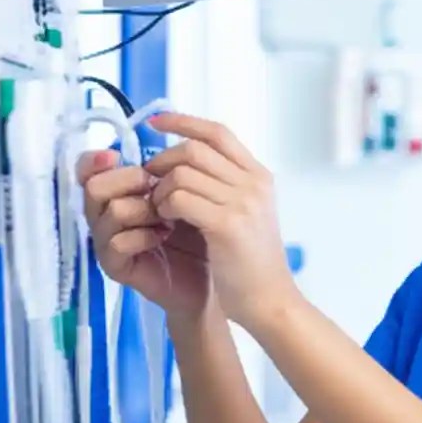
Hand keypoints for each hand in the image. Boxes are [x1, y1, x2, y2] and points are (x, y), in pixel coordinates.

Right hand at [77, 150, 214, 319]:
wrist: (213, 276)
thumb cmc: (200, 229)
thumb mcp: (187, 191)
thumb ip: (167, 167)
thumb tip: (158, 131)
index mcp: (117, 192)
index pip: (87, 170)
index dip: (94, 160)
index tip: (114, 155)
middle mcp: (105, 215)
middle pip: (93, 186)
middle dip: (128, 181)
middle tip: (156, 190)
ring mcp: (107, 242)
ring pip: (111, 211)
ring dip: (144, 210)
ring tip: (170, 220)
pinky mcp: (115, 267)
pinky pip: (117, 242)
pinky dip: (144, 236)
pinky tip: (164, 238)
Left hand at [144, 113, 300, 327]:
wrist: (270, 301)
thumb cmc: (252, 263)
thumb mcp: (249, 213)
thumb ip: (226, 186)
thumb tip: (185, 163)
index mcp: (259, 177)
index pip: (217, 133)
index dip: (184, 122)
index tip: (156, 122)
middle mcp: (254, 183)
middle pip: (195, 148)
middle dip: (164, 161)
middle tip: (151, 182)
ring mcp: (243, 202)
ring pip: (183, 172)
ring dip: (162, 188)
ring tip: (161, 209)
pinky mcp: (227, 224)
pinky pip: (180, 198)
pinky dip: (165, 205)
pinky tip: (166, 221)